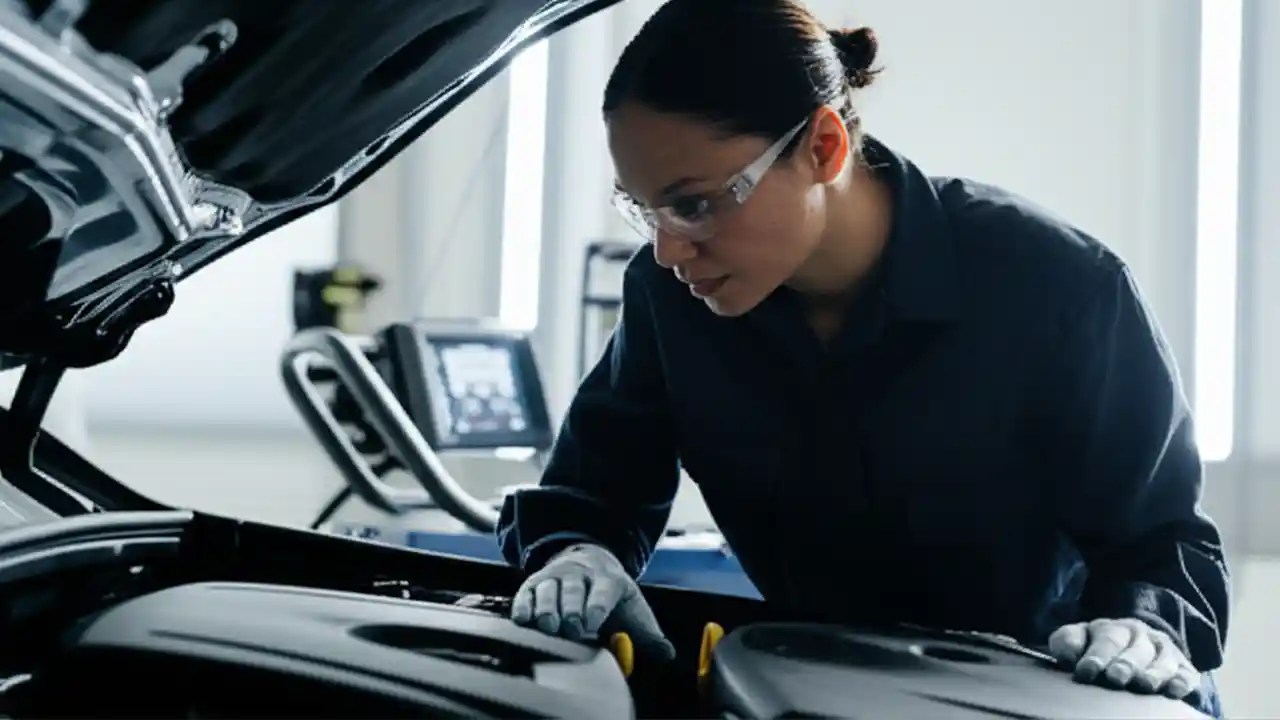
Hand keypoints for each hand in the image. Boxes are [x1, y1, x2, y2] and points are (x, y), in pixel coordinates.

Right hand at [511, 543, 675, 660]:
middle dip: (571, 610)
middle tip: (572, 630)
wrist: (588, 565)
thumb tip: (666, 653)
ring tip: (549, 627)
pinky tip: (524, 620)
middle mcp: (579, 572)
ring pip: (547, 588)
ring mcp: (554, 575)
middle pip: (572, 588)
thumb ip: (648, 635)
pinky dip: (524, 606)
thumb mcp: (632, 611)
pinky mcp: (532, 584)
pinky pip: (525, 593)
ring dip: (547, 608)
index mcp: (608, 577)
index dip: (597, 605)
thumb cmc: (612, 599)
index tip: (592, 623)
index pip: (603, 589)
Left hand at [1048, 618, 1199, 699]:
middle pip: (1134, 651)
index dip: (1095, 656)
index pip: (1105, 640)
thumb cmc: (1100, 648)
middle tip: (1116, 678)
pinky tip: (1174, 691)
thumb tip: (1065, 658)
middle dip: (1125, 664)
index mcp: (1111, 629)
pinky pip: (1186, 675)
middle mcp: (1140, 637)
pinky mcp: (1185, 668)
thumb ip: (1067, 643)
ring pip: (1161, 661)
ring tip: (1144, 685)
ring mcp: (1165, 651)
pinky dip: (1181, 683)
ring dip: (1153, 673)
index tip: (1085, 672)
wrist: (1138, 641)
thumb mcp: (1080, 638)